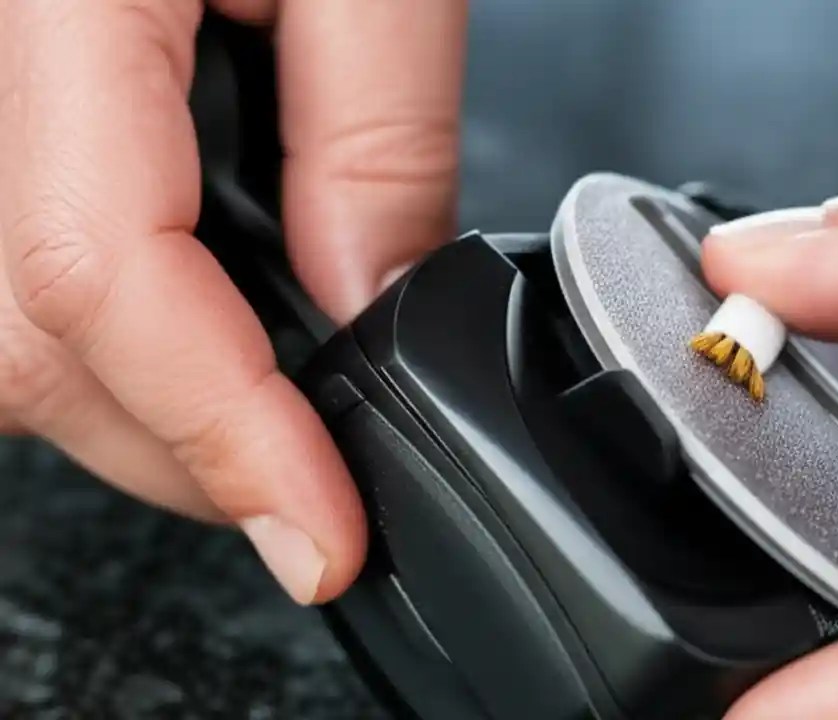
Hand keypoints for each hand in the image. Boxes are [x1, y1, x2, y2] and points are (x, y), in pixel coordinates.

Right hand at [0, 1, 464, 604]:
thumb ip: (372, 131)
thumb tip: (362, 300)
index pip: (97, 278)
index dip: (222, 439)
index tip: (319, 534)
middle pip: (23, 337)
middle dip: (182, 448)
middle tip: (303, 484)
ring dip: (129, 402)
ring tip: (250, 417)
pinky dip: (89, 327)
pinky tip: (183, 320)